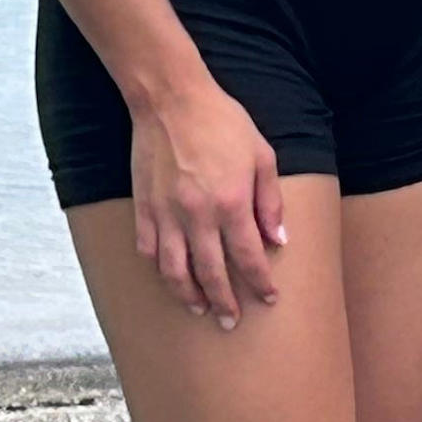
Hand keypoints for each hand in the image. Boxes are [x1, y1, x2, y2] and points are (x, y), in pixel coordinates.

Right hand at [128, 80, 288, 320]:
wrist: (171, 100)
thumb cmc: (222, 123)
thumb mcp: (262, 156)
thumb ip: (270, 201)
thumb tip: (278, 239)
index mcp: (230, 203)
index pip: (247, 257)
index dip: (259, 282)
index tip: (269, 298)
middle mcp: (196, 215)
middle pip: (210, 272)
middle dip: (223, 302)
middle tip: (231, 322)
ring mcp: (165, 213)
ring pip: (173, 269)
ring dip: (188, 294)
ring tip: (200, 308)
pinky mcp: (143, 206)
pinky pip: (148, 248)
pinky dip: (159, 267)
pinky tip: (170, 275)